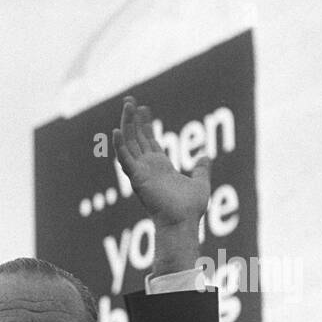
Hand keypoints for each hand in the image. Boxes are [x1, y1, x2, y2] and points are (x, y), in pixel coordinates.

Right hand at [113, 96, 210, 228]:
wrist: (183, 222)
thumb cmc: (190, 208)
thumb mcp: (200, 182)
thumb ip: (202, 169)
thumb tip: (205, 156)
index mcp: (160, 167)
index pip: (148, 141)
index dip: (145, 124)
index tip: (143, 107)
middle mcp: (147, 167)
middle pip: (136, 137)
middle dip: (132, 118)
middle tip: (129, 100)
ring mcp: (140, 172)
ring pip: (129, 143)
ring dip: (126, 124)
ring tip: (127, 105)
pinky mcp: (137, 178)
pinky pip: (124, 160)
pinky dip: (119, 146)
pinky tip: (116, 131)